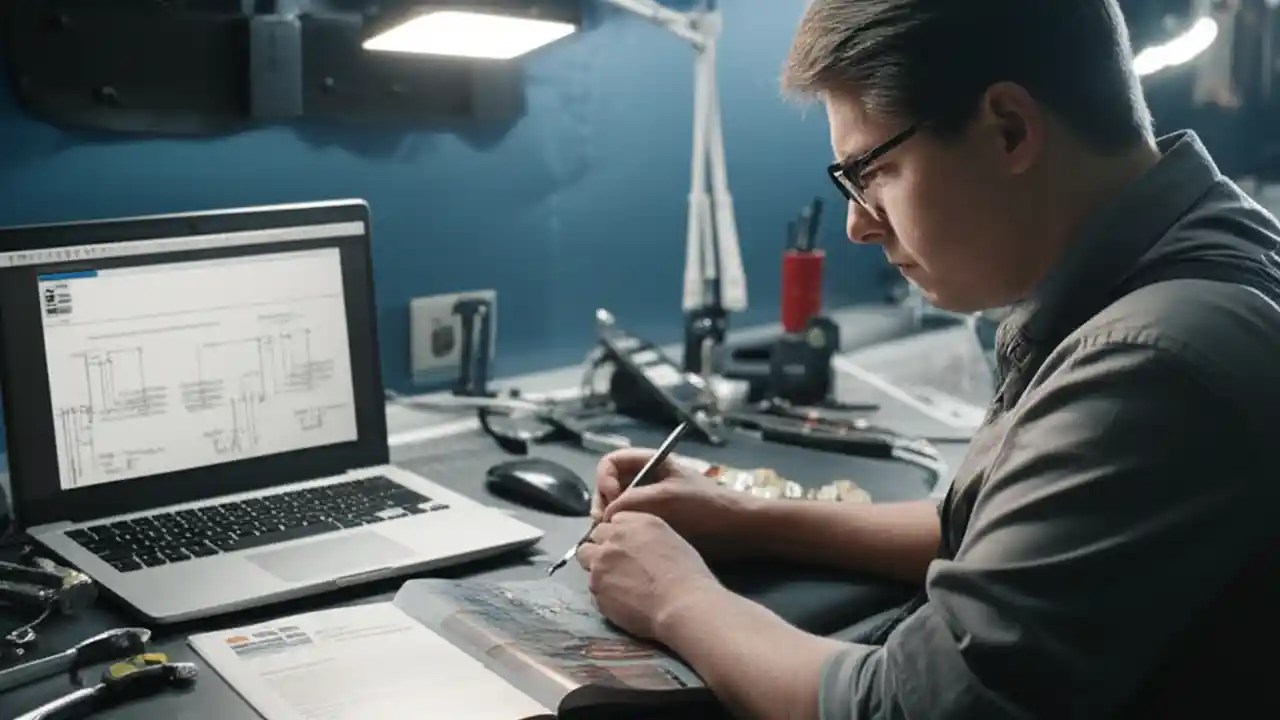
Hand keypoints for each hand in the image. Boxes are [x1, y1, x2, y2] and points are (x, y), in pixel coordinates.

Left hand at [577, 512, 724, 640]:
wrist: (681, 604)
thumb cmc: (686, 572)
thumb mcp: (668, 537)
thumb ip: (643, 533)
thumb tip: (632, 541)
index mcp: (633, 521)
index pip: (612, 521)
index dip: (618, 535)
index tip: (626, 547)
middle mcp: (612, 538)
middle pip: (595, 537)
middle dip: (602, 547)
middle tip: (617, 564)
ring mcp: (599, 563)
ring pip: (586, 560)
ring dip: (597, 567)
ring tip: (617, 583)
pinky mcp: (595, 589)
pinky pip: (592, 587)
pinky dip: (603, 592)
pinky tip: (622, 600)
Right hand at [593, 449, 758, 559]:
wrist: (739, 530)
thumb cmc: (705, 507)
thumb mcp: (664, 499)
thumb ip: (629, 502)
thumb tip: (605, 517)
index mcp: (650, 462)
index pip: (610, 463)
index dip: (604, 481)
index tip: (613, 502)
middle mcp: (646, 479)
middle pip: (609, 486)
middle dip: (603, 503)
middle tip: (606, 525)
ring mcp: (651, 500)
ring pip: (618, 507)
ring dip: (612, 520)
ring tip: (616, 537)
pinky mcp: (656, 521)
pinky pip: (631, 523)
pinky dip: (624, 531)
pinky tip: (627, 544)